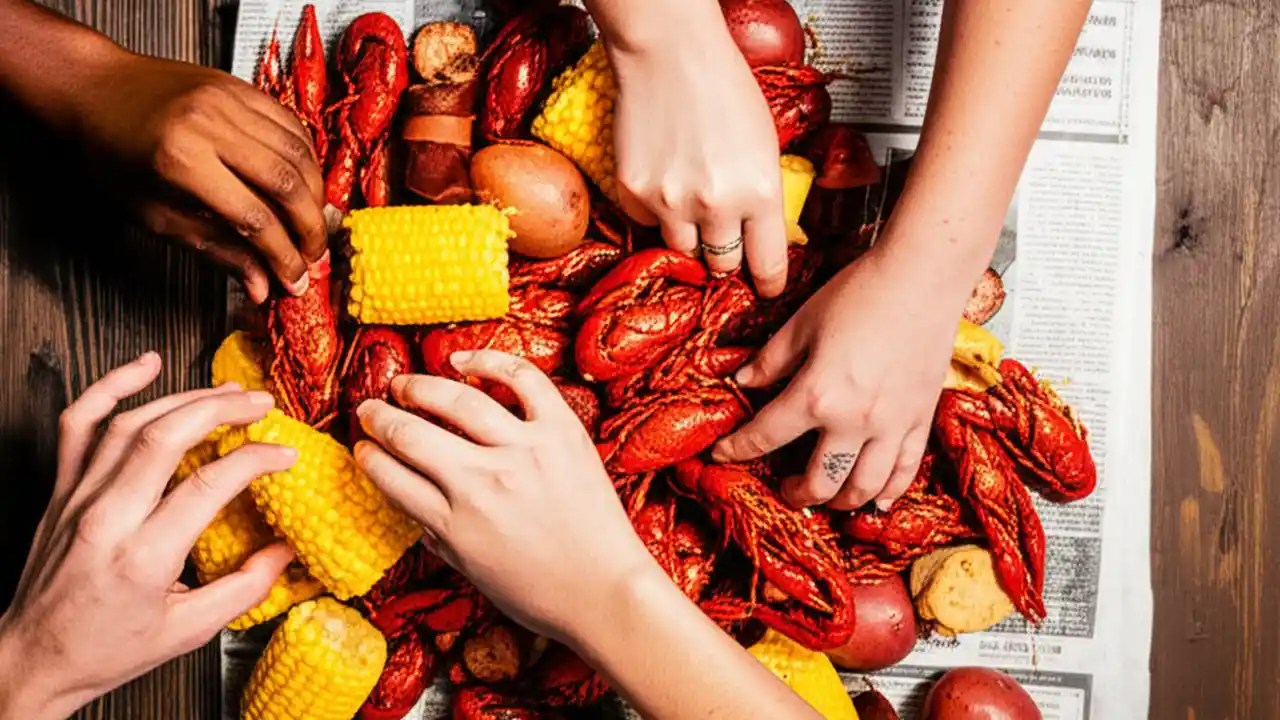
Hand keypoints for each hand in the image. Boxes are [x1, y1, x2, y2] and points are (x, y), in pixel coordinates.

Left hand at [0, 353, 296, 719]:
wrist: (34, 657)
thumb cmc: (108, 648)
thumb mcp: (188, 632)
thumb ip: (244, 588)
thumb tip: (287, 550)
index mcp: (143, 557)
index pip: (207, 484)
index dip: (254, 460)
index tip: (284, 457)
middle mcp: (106, 518)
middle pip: (165, 437)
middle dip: (220, 410)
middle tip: (261, 405)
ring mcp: (77, 497)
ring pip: (128, 423)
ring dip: (183, 397)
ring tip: (226, 391)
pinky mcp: (60, 489)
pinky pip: (78, 423)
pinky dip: (109, 385)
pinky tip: (145, 365)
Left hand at [72, 49, 326, 302]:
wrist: (92, 88)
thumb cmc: (111, 154)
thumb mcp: (153, 213)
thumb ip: (215, 248)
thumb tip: (261, 286)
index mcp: (180, 162)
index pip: (254, 220)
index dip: (282, 257)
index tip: (294, 280)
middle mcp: (210, 125)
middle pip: (286, 185)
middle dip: (309, 230)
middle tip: (314, 257)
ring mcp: (229, 100)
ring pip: (298, 154)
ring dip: (315, 196)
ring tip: (313, 225)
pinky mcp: (241, 86)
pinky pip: (292, 125)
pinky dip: (307, 159)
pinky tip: (304, 184)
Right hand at [353, 350, 656, 643]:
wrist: (607, 592)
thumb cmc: (542, 593)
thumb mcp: (471, 572)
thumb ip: (437, 534)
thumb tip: (409, 500)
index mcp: (455, 524)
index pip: (391, 477)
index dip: (368, 457)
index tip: (361, 447)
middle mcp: (484, 482)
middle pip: (410, 434)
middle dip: (379, 418)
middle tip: (370, 410)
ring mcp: (524, 451)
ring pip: (456, 398)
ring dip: (418, 386)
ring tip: (405, 384)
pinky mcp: (561, 430)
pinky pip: (521, 379)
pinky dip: (488, 361)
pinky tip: (462, 360)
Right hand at [605, 24, 787, 295]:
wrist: (669, 53)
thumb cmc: (722, 85)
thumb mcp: (764, 143)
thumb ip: (762, 192)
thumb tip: (760, 232)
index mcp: (759, 191)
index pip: (768, 265)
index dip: (768, 282)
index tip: (765, 288)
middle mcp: (716, 205)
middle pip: (722, 265)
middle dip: (725, 255)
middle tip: (723, 237)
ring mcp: (671, 202)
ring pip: (682, 250)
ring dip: (689, 235)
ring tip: (690, 201)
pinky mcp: (634, 193)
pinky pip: (646, 223)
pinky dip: (655, 210)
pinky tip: (663, 177)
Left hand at [713, 242, 964, 510]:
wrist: (922, 277)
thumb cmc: (859, 293)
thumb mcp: (801, 323)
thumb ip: (771, 360)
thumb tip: (742, 381)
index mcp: (816, 395)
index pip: (765, 436)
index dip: (736, 449)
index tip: (721, 454)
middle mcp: (854, 421)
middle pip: (819, 481)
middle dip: (794, 492)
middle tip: (784, 488)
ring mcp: (892, 426)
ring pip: (863, 487)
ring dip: (839, 501)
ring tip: (826, 495)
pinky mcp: (921, 420)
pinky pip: (904, 471)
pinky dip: (888, 492)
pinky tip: (875, 500)